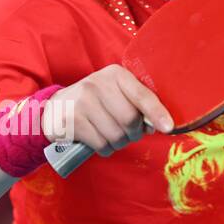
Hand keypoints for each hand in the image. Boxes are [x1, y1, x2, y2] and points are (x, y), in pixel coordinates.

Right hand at [42, 65, 172, 156]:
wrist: (55, 108)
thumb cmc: (94, 102)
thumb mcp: (115, 94)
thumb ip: (137, 105)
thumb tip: (158, 125)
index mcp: (115, 75)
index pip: (141, 95)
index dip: (157, 112)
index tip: (168, 127)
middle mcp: (97, 84)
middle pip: (130, 120)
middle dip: (134, 133)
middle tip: (128, 133)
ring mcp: (82, 102)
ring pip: (117, 135)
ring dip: (119, 143)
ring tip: (111, 136)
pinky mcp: (72, 121)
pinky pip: (101, 144)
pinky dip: (105, 149)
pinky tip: (99, 141)